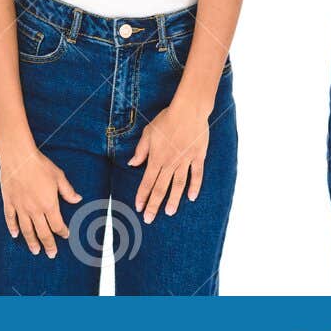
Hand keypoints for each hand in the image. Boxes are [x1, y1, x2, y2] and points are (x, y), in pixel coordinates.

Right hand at [0, 142, 80, 256]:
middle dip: (48, 245)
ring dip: (31, 242)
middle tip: (51, 254)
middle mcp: (34, 210)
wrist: (18, 156)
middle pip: (42, 232)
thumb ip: (68, 191)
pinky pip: (10, 219)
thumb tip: (78, 199)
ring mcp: (20, 207)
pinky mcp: (9, 202)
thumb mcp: (59, 176)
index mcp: (49, 204)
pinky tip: (15, 235)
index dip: (62, 232)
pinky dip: (13, 228)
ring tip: (35, 250)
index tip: (65, 235)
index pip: (57, 225)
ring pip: (26, 230)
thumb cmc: (40, 165)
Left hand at [130, 96, 210, 222]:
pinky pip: (196, 175)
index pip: (147, 181)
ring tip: (169, 213)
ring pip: (178, 185)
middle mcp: (170, 163)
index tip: (138, 207)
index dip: (142, 195)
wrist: (188, 111)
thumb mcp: (148, 133)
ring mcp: (185, 161)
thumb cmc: (166, 119)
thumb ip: (141, 150)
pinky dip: (195, 187)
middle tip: (149, 219)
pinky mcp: (198, 157)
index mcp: (157, 158)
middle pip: (161, 188)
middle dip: (154, 205)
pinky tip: (192, 198)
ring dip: (173, 200)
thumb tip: (132, 163)